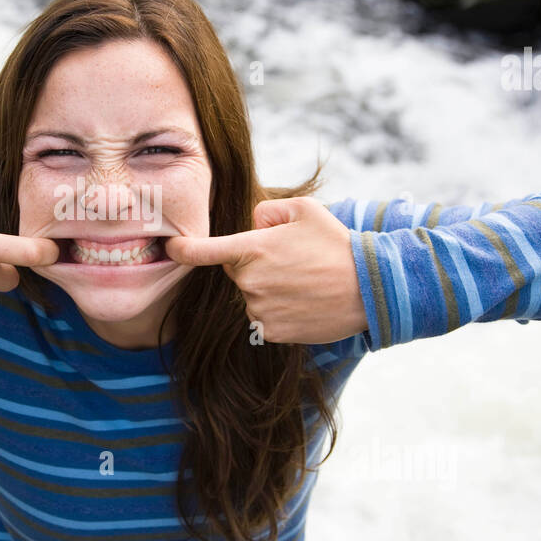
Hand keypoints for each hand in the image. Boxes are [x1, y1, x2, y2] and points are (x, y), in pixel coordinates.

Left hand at [165, 198, 367, 344]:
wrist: (370, 288)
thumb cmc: (336, 244)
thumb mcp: (304, 209)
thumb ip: (266, 211)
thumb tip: (251, 227)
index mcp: (252, 249)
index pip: (203, 251)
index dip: (183, 249)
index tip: (170, 247)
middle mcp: (249, 281)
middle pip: (237, 271)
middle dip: (256, 264)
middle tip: (293, 260)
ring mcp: (259, 309)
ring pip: (251, 295)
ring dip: (268, 288)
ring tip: (304, 281)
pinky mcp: (272, 331)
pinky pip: (264, 317)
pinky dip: (279, 310)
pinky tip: (304, 302)